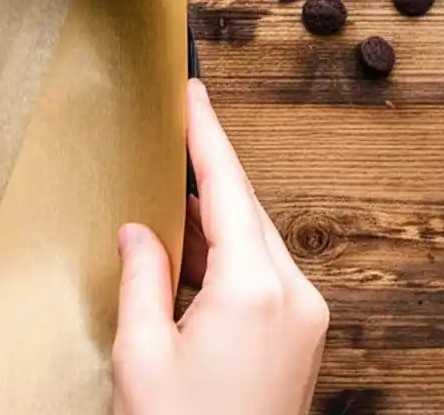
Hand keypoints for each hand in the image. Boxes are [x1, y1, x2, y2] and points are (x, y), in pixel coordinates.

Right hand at [112, 79, 328, 414]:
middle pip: (247, 210)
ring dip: (214, 217)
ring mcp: (304, 319)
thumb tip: (139, 232)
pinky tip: (190, 250)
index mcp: (252, 291)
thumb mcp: (140, 352)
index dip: (206, 135)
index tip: (193, 93)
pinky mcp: (300, 338)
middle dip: (206, 174)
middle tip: (172, 138)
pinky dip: (227, 252)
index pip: (227, 189)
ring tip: (168, 200)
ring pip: (256, 240)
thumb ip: (141, 277)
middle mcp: (292, 297)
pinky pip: (264, 271)